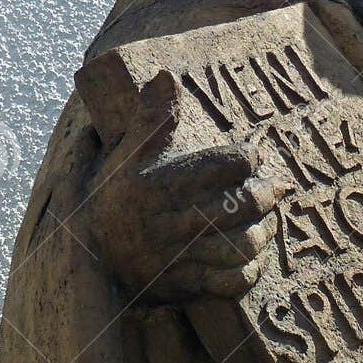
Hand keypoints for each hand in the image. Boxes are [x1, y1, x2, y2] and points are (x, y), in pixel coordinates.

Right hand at [87, 70, 287, 305]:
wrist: (86, 260)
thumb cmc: (112, 199)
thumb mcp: (124, 155)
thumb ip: (151, 119)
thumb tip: (166, 76)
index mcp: (159, 186)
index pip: (223, 164)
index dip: (248, 156)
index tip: (254, 153)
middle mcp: (171, 223)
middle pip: (240, 205)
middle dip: (266, 193)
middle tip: (276, 186)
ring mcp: (180, 259)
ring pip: (242, 246)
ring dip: (263, 231)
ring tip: (267, 220)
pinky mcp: (186, 287)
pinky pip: (232, 283)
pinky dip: (248, 271)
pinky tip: (250, 257)